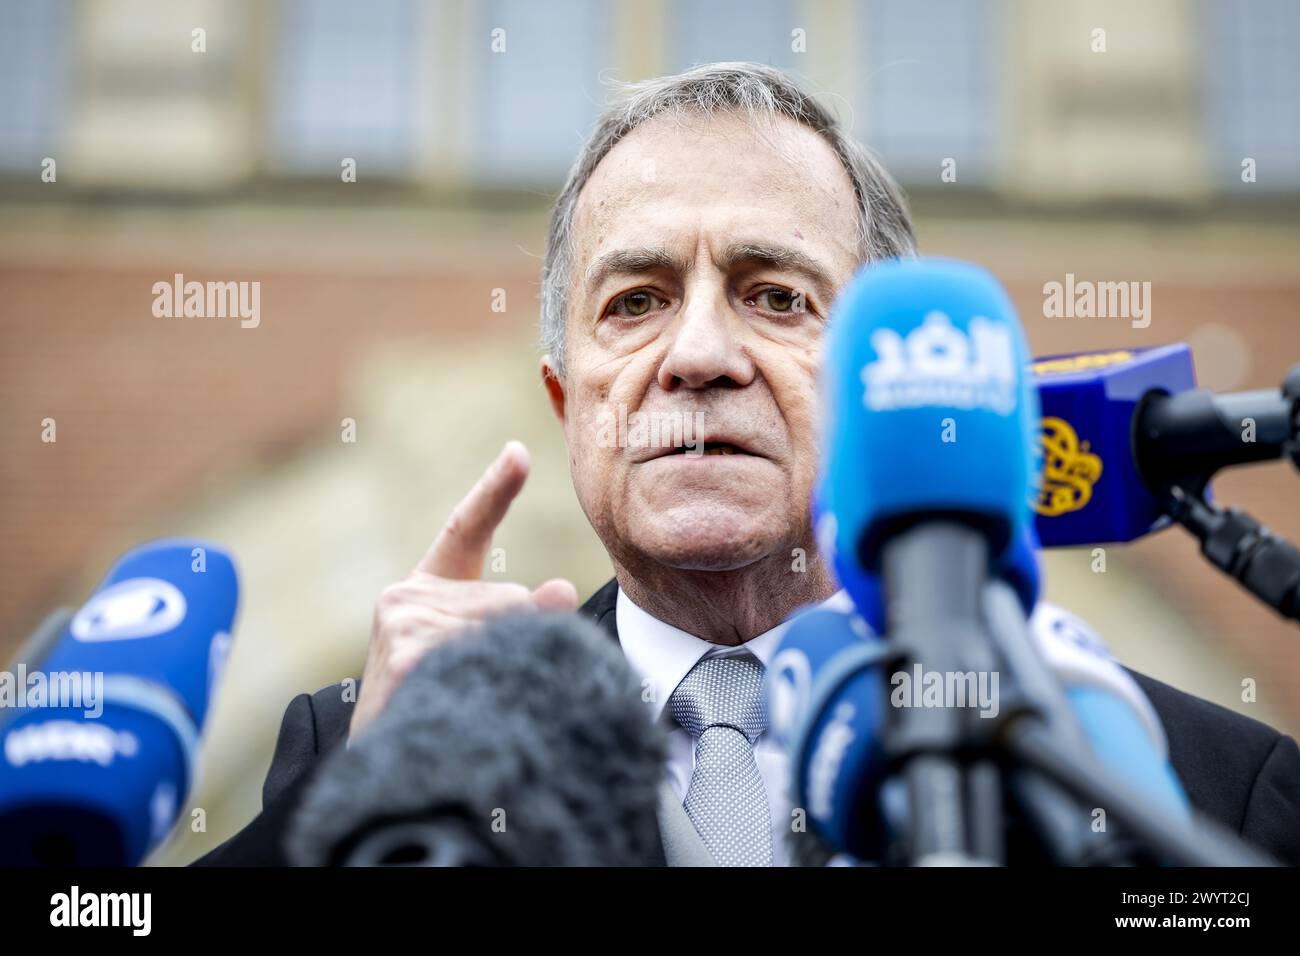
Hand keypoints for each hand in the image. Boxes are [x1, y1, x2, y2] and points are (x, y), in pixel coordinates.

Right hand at [348, 441, 577, 740]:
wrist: (379, 773)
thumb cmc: (434, 709)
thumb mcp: (479, 656)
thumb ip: (521, 619)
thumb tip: (562, 590)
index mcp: (426, 590)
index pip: (464, 529)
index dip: (494, 490)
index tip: (518, 451)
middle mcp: (405, 599)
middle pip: (512, 599)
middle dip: (523, 642)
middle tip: (488, 689)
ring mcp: (402, 627)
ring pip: (507, 627)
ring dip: (511, 670)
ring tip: (473, 707)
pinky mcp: (406, 657)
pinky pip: (489, 658)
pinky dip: (498, 687)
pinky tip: (470, 711)